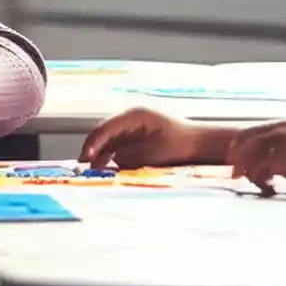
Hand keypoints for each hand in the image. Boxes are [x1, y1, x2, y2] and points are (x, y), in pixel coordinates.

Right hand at [78, 107, 199, 168]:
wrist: (200, 144)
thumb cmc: (181, 145)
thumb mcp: (153, 152)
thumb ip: (129, 155)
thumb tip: (110, 158)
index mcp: (135, 115)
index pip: (107, 128)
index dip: (94, 143)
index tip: (86, 157)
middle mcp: (131, 119)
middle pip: (104, 133)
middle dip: (94, 149)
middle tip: (85, 166)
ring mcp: (133, 127)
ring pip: (109, 141)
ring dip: (102, 154)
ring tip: (96, 169)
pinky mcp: (136, 137)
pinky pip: (119, 146)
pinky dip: (113, 156)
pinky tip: (109, 168)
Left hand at [225, 120, 285, 196]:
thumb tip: (270, 160)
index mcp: (284, 124)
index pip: (250, 132)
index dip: (238, 146)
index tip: (232, 159)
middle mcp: (280, 130)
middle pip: (245, 143)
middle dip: (237, 160)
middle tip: (234, 176)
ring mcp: (282, 143)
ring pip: (251, 158)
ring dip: (250, 174)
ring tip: (259, 185)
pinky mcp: (285, 158)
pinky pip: (261, 171)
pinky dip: (261, 182)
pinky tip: (270, 189)